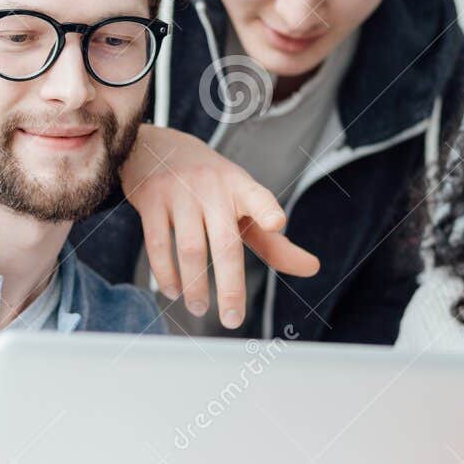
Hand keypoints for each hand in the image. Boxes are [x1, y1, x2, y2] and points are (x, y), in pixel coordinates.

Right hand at [120, 126, 319, 327]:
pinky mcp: (151, 199)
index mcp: (240, 187)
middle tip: (233, 318)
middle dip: (230, 286)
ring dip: (195, 285)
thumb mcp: (243, 205)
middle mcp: (212, 187)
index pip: (258, 197)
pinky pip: (158, 244)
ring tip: (200, 308)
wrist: (157, 145)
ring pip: (190, 248)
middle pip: (225, 243)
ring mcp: (180, 192)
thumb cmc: (210, 184)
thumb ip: (274, 241)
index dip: (268, 209)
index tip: (277, 223)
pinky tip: (173, 291)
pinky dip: (166, 273)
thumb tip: (312, 269)